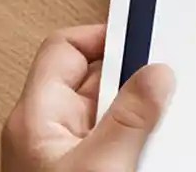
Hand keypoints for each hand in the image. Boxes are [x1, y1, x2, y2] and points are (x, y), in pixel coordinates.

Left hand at [1, 24, 174, 171]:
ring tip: (155, 130)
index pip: (66, 48)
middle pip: (95, 77)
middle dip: (132, 81)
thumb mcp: (100, 165)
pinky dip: (136, 138)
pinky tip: (149, 150)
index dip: (105, 36)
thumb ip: (130, 119)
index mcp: (35, 116)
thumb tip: (156, 75)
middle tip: (160, 89)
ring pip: (109, 110)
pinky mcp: (85, 168)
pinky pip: (114, 138)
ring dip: (137, 114)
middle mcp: (46, 129)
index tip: (145, 37)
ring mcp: (65, 151)